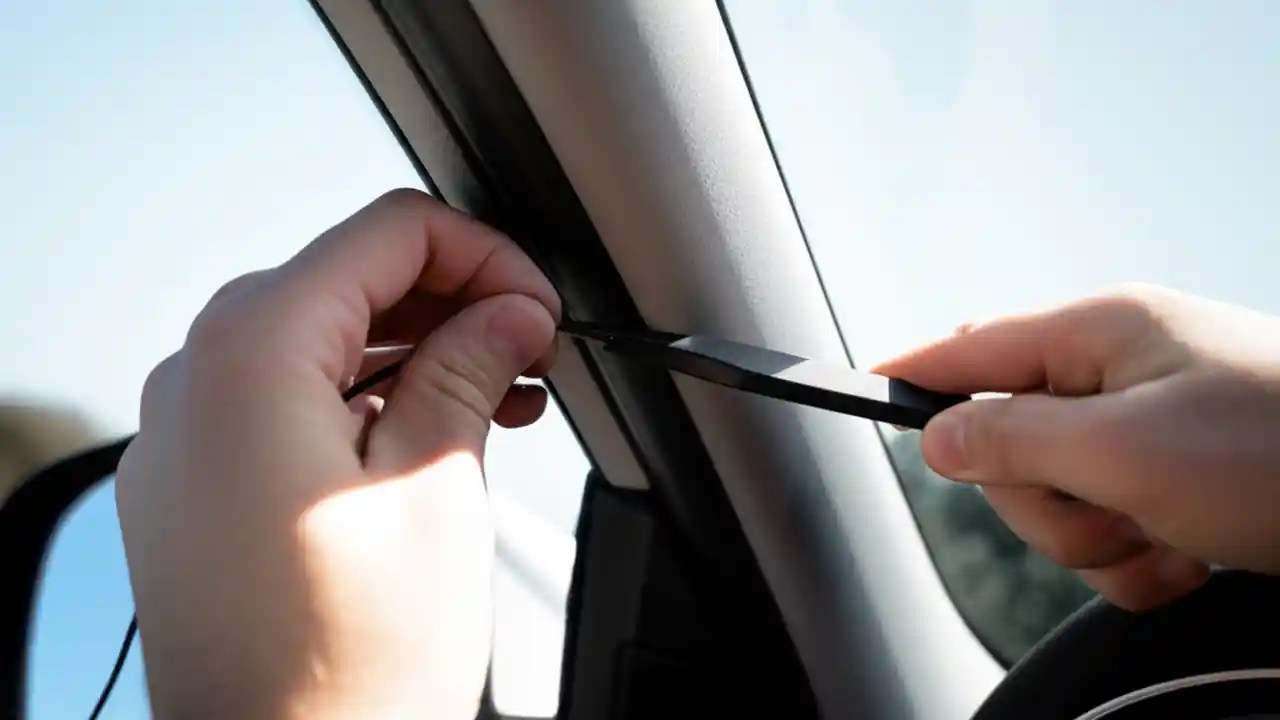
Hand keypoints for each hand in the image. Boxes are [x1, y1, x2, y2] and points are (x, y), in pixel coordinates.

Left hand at [115, 190, 559, 718]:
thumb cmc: (347, 669)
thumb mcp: (436, 490)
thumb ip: (471, 371)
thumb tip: (510, 312)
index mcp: (251, 360)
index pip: (386, 233)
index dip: (483, 256)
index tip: (535, 307)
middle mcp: (196, 382)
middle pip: (348, 278)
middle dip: (453, 300)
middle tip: (529, 351)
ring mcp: (188, 436)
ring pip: (321, 338)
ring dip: (417, 349)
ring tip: (500, 394)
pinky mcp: (200, 484)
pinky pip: (287, 399)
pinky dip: (366, 397)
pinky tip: (433, 428)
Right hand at [875, 284, 1279, 610]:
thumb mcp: (1125, 448)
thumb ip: (1012, 437)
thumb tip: (938, 436)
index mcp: (1099, 337)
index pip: (970, 350)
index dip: (912, 374)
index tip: (857, 386)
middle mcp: (1119, 376)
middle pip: (1008, 447)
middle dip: (1046, 503)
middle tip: (1105, 510)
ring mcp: (1149, 429)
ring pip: (1057, 502)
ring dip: (1100, 541)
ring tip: (1167, 537)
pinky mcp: (1178, 480)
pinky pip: (1112, 533)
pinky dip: (1141, 562)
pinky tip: (1189, 558)